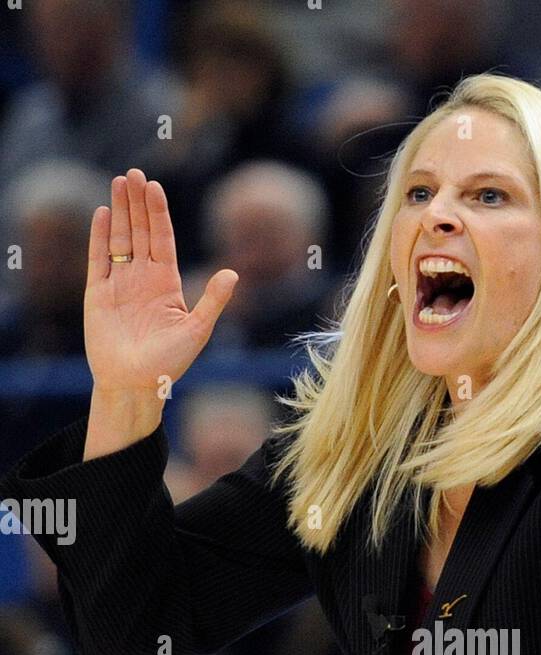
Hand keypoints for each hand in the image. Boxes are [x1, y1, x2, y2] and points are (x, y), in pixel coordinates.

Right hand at [85, 168, 238, 393]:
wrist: (134, 385)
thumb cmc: (168, 364)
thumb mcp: (196, 331)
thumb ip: (213, 301)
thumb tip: (233, 274)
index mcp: (166, 284)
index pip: (162, 239)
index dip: (158, 214)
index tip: (155, 188)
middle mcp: (142, 278)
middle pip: (139, 232)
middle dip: (137, 203)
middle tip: (134, 174)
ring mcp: (119, 283)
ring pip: (119, 238)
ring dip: (119, 211)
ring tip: (119, 183)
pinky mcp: (97, 293)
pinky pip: (98, 258)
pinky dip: (99, 236)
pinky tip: (101, 213)